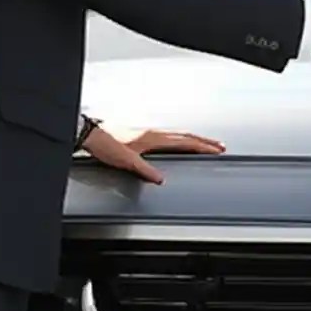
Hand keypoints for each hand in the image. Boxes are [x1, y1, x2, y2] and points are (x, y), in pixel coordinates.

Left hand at [80, 124, 224, 184]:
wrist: (91, 134)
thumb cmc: (106, 145)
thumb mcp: (127, 161)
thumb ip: (145, 170)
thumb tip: (161, 179)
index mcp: (154, 138)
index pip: (185, 142)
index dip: (202, 147)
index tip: (216, 150)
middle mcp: (154, 132)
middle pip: (186, 136)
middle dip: (204, 141)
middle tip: (219, 146)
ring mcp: (149, 131)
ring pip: (178, 134)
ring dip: (194, 139)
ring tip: (205, 144)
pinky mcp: (143, 133)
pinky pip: (170, 135)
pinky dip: (181, 139)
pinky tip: (179, 143)